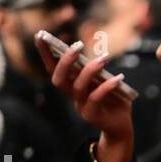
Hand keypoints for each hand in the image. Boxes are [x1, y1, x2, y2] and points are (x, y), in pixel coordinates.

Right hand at [36, 35, 133, 161]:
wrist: (120, 127)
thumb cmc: (112, 100)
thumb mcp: (104, 81)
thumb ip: (97, 70)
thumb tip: (95, 55)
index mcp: (72, 86)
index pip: (54, 69)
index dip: (45, 53)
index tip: (40, 35)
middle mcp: (72, 96)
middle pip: (59, 79)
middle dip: (65, 61)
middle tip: (78, 45)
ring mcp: (81, 107)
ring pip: (78, 87)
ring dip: (90, 70)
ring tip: (104, 58)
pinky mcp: (92, 116)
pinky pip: (96, 98)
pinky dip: (107, 86)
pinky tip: (119, 78)